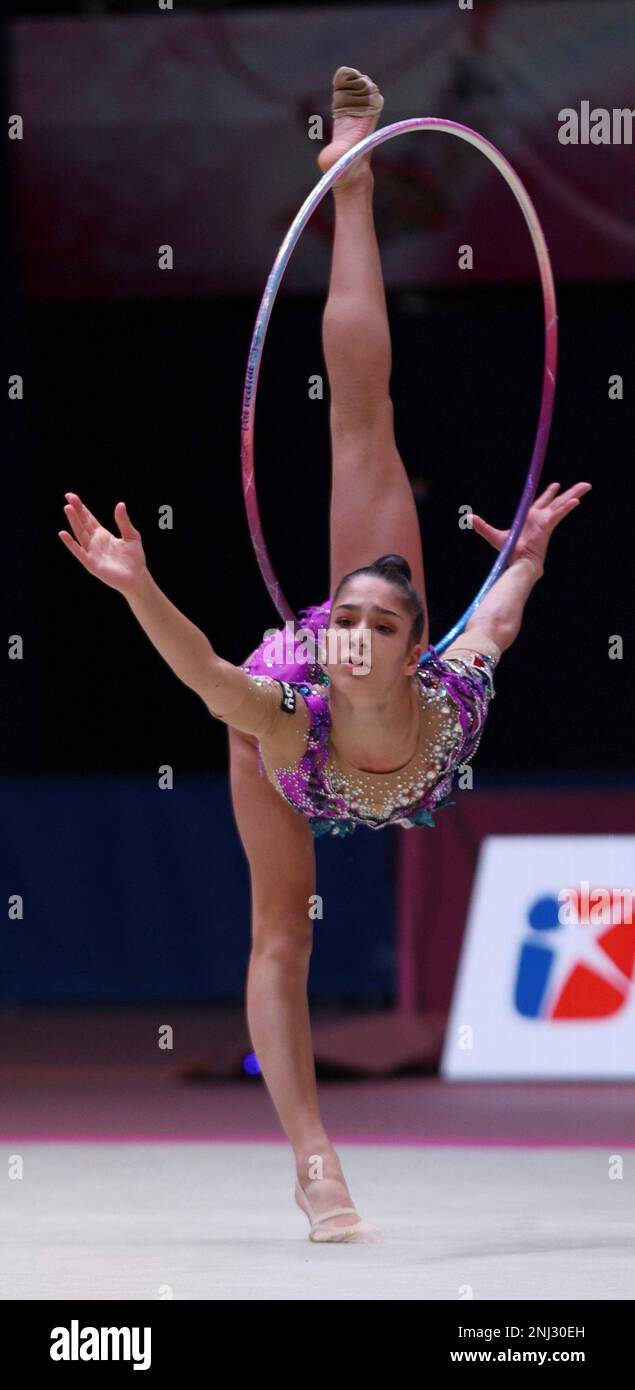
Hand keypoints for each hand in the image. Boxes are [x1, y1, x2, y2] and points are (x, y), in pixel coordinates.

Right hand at [59, 493, 146, 593]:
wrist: (137, 578)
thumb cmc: (135, 559)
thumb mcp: (131, 535)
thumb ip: (124, 521)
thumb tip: (120, 504)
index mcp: (102, 535)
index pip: (89, 519)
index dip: (81, 508)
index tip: (72, 496)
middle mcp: (94, 542)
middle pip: (82, 523)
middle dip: (76, 510)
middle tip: (68, 497)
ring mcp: (91, 552)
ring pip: (80, 534)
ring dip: (73, 521)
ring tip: (67, 508)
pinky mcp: (91, 563)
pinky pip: (79, 552)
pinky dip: (70, 543)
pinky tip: (63, 533)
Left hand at [470, 481, 591, 575]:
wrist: (519, 564)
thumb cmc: (510, 553)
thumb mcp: (494, 536)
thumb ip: (483, 526)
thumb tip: (469, 518)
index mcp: (532, 519)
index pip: (542, 502)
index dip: (548, 493)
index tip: (555, 485)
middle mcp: (541, 518)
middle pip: (557, 501)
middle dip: (568, 491)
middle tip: (583, 484)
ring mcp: (546, 522)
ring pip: (562, 504)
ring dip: (574, 494)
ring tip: (587, 486)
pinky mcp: (547, 526)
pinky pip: (559, 514)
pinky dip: (567, 507)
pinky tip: (577, 500)